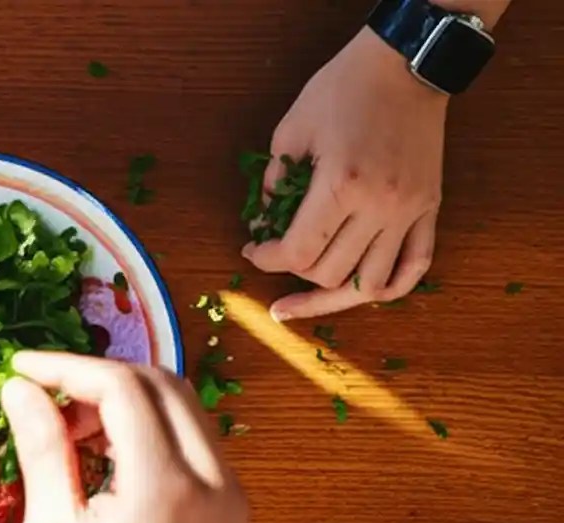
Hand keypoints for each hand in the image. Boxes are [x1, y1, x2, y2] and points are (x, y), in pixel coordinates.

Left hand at [244, 28, 446, 320]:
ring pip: (371, 284)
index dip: (266, 259)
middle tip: (276, 257)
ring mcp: (411, 211)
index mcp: (342, 183)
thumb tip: (264, 231)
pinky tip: (357, 293)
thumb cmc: (341, 92)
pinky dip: (386, 288)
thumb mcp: (291, 132)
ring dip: (333, 292)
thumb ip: (273, 186)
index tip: (254, 249)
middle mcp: (381, 205)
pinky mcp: (430, 209)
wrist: (403, 66)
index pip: (298, 253)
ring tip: (305, 293)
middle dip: (293, 272)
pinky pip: (414, 267)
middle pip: (330, 273)